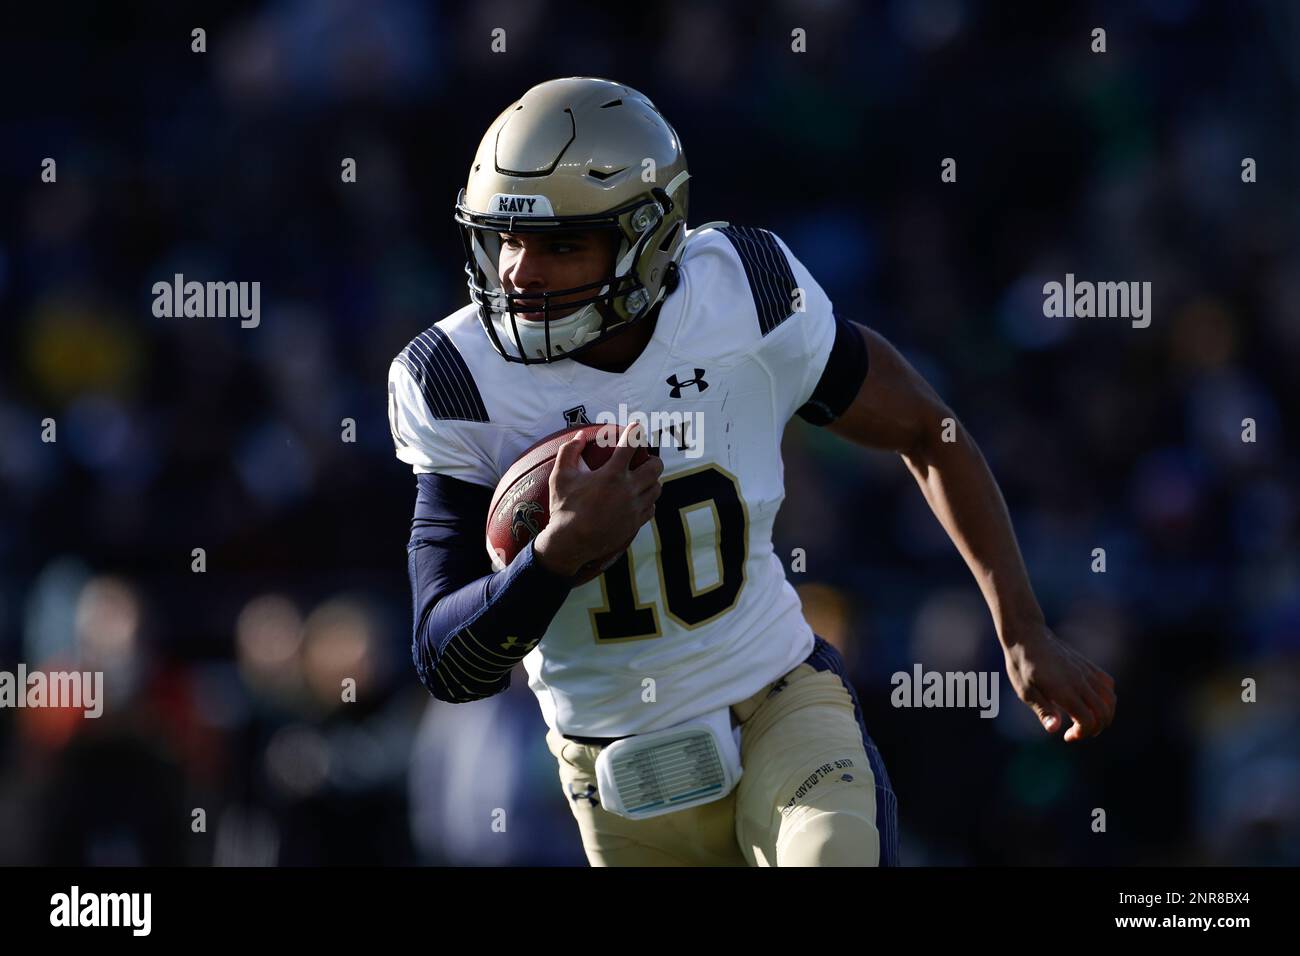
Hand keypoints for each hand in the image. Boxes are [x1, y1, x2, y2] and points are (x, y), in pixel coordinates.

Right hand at [534, 422, 662, 577]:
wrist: (571, 543)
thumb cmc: (564, 508)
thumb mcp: (560, 476)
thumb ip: (569, 451)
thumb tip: (581, 436)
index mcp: (611, 475)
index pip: (630, 446)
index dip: (635, 433)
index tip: (637, 427)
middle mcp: (628, 490)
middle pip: (655, 467)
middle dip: (652, 459)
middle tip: (644, 460)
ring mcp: (634, 508)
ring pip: (656, 488)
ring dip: (652, 480)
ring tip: (643, 479)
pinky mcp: (635, 523)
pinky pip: (652, 507)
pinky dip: (649, 500)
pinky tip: (640, 499)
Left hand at [1002, 625, 1115, 741]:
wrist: (1027, 636)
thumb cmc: (1022, 665)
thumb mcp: (1025, 691)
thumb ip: (1043, 710)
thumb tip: (1054, 730)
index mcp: (1063, 690)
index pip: (1088, 720)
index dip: (1082, 734)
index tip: (1066, 736)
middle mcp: (1079, 681)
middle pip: (1104, 712)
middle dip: (1095, 728)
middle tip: (1078, 731)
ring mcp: (1085, 672)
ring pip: (1110, 698)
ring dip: (1105, 714)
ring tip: (1088, 720)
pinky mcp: (1087, 665)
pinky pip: (1107, 684)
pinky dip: (1107, 698)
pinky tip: (1092, 702)